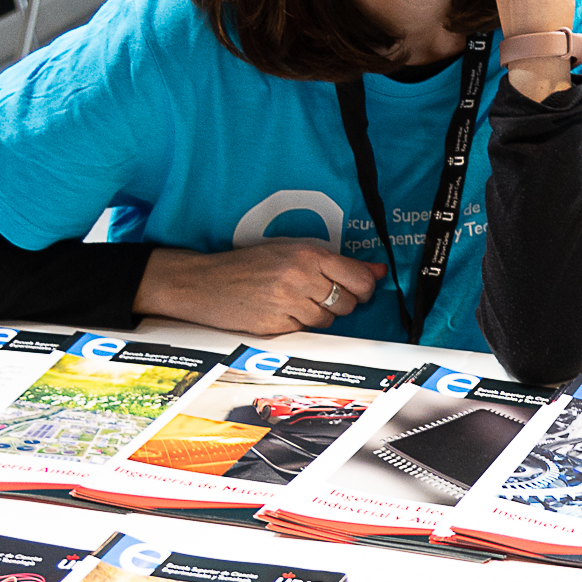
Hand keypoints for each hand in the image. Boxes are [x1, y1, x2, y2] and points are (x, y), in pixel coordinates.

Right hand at [135, 242, 383, 336]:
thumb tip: (377, 272)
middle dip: (338, 302)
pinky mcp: (276, 324)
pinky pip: (305, 330)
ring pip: (328, 319)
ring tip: (292, 300)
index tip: (359, 289)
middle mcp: (301, 277)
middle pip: (347, 302)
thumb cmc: (248, 264)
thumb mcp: (291, 251)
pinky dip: (298, 324)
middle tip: (316, 293)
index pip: (358, 278)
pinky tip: (280, 311)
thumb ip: (336, 262)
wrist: (203, 282)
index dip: (363, 288)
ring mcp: (288, 302)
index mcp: (308, 254)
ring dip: (317, 314)